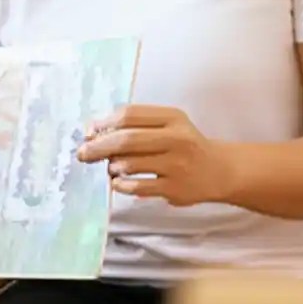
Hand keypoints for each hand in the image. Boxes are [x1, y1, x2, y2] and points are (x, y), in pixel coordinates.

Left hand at [77, 105, 238, 206]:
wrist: (220, 171)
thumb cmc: (184, 145)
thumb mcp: (168, 125)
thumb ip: (134, 124)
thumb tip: (91, 131)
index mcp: (173, 118)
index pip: (129, 115)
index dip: (103, 123)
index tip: (89, 132)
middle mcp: (177, 139)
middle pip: (126, 140)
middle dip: (98, 147)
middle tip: (82, 154)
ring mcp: (177, 165)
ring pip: (129, 164)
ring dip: (112, 167)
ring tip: (113, 167)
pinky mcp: (175, 189)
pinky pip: (137, 187)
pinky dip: (121, 185)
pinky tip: (119, 182)